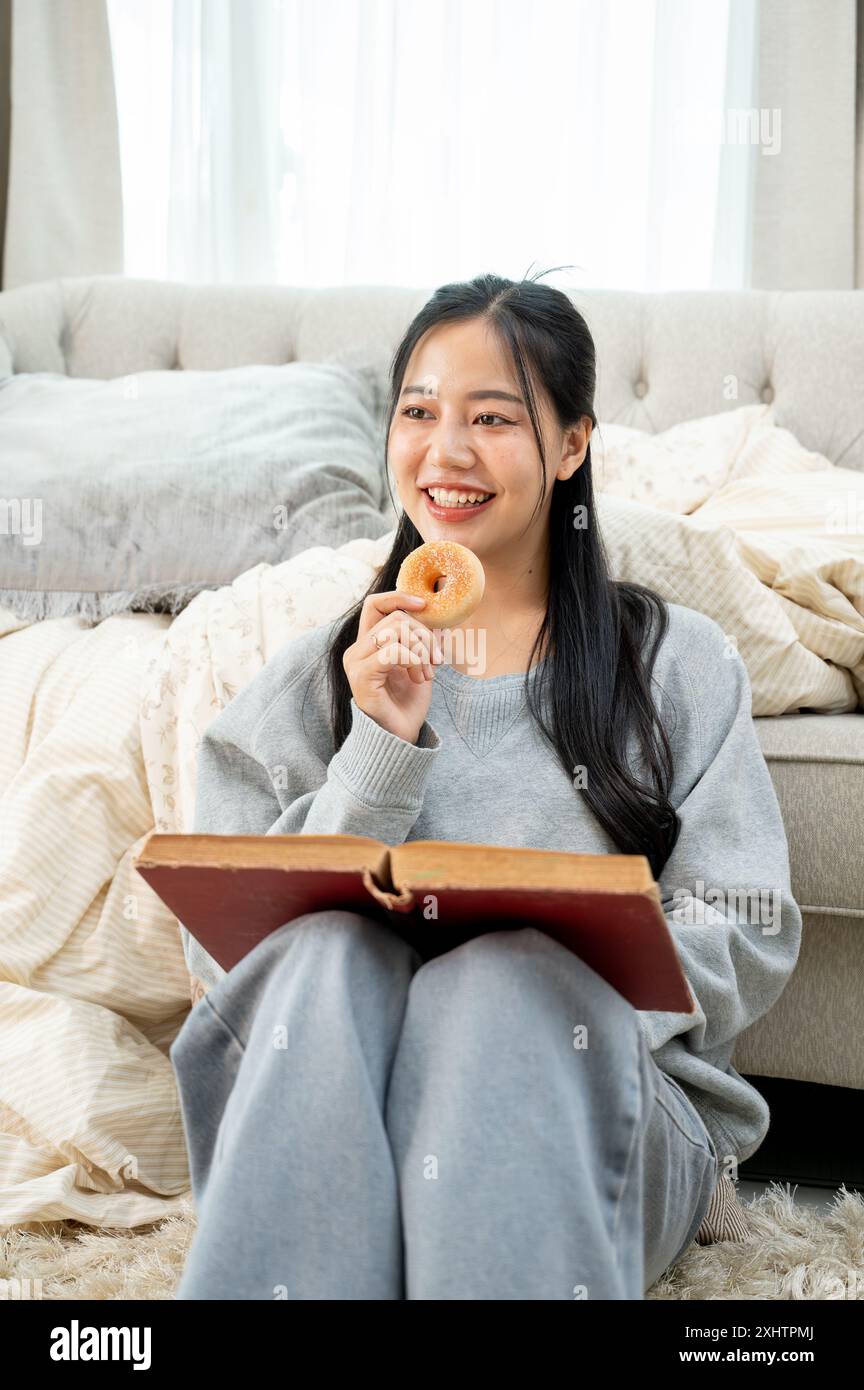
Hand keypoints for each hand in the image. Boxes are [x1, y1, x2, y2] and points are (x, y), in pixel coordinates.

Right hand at [343, 591, 444, 743]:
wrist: (400, 738)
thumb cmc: (407, 704)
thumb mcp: (421, 665)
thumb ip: (423, 640)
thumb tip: (437, 617)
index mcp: (368, 644)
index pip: (375, 604)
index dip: (399, 597)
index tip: (424, 605)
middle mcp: (357, 650)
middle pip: (395, 618)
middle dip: (424, 634)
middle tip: (436, 659)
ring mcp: (356, 663)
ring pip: (395, 631)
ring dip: (421, 650)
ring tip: (427, 673)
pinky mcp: (361, 676)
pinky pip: (393, 651)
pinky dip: (414, 660)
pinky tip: (420, 677)